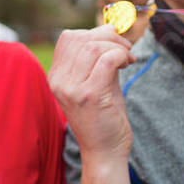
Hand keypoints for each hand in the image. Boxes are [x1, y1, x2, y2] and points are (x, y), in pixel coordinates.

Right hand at [48, 27, 135, 159]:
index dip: (94, 33)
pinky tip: (127, 64)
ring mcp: (71, 88)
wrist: (104, 153)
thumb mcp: (95, 83)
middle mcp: (59, 81)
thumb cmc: (103, 119)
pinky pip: (106, 60)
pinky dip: (120, 55)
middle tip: (125, 49)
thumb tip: (111, 30)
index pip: (68, 38)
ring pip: (93, 47)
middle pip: (80, 38)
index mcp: (56, 77)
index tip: (113, 43)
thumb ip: (98, 59)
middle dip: (108, 36)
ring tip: (127, 58)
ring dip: (116, 46)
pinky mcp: (89, 95)